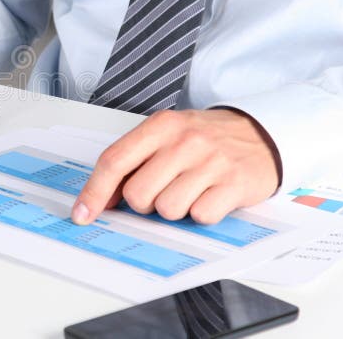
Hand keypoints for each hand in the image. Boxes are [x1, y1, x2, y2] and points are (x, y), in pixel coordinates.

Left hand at [71, 109, 280, 224]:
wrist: (261, 135)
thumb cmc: (205, 139)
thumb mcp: (167, 137)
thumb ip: (134, 161)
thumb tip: (100, 198)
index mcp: (160, 126)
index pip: (114, 161)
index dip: (93, 192)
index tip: (82, 214)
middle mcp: (184, 141)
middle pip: (137, 193)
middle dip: (143, 202)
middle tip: (162, 189)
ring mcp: (210, 161)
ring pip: (167, 209)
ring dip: (174, 208)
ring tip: (190, 190)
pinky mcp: (234, 183)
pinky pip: (200, 216)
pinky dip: (201, 213)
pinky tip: (210, 195)